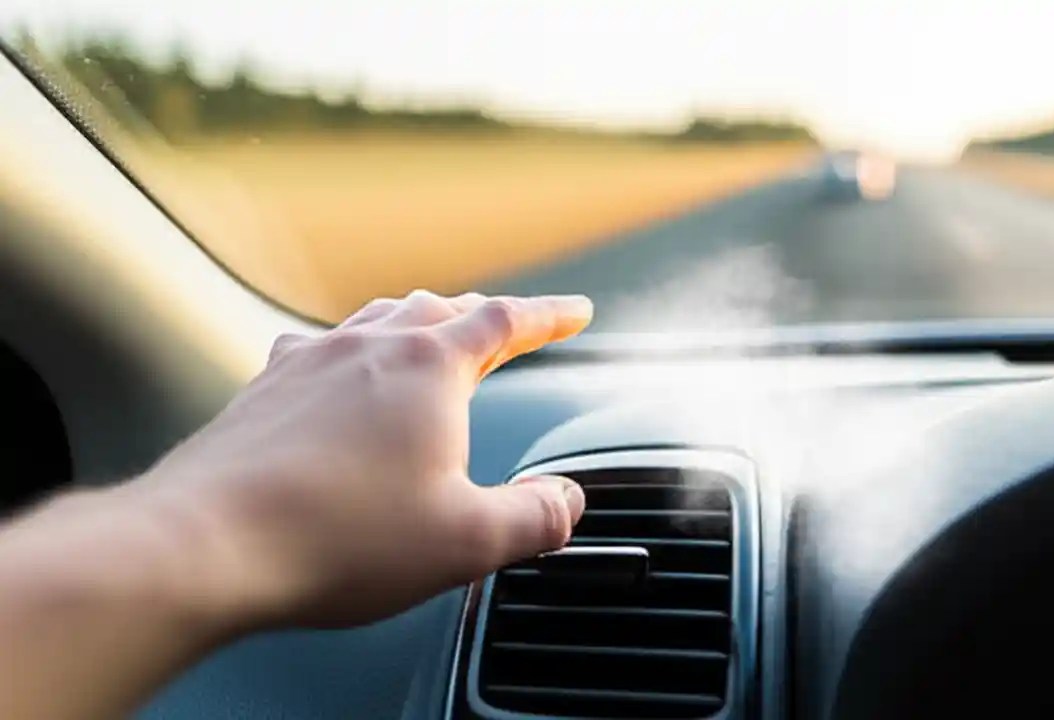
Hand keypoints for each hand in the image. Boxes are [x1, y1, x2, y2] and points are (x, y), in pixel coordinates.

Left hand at [139, 290, 592, 628]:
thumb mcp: (467, 540)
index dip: (550, 315)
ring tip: (432, 333)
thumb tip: (566, 502)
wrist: (206, 543)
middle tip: (511, 327)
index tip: (575, 312)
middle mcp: (369, 346)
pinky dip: (351, 351)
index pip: (507, 321)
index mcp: (429, 367)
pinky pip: (321, 349)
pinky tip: (339, 371)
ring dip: (418, 322)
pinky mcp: (264, 390)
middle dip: (485, 316)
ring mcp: (310, 362)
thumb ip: (534, 517)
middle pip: (442, 309)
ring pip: (379, 318)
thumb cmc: (337, 538)